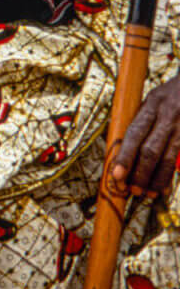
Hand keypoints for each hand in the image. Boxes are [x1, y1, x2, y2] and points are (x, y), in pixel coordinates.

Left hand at [112, 76, 179, 198]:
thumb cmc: (171, 95)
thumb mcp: (153, 100)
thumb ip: (141, 121)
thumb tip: (120, 151)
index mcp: (152, 104)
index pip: (134, 133)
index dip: (125, 156)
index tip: (117, 175)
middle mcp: (169, 115)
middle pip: (151, 149)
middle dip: (141, 173)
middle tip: (133, 191)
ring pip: (169, 157)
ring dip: (157, 179)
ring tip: (149, 194)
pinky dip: (171, 175)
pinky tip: (165, 187)